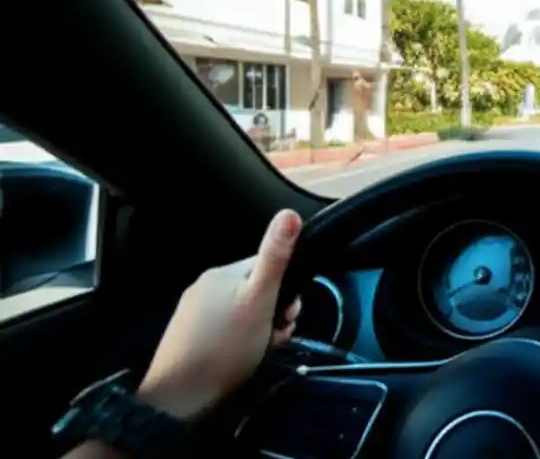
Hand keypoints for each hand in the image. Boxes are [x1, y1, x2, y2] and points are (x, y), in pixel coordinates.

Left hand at [137, 210, 302, 420]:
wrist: (180, 395)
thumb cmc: (227, 346)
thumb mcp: (259, 301)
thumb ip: (275, 258)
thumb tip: (289, 213)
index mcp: (224, 273)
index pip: (267, 265)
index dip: (286, 289)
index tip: (289, 314)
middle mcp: (206, 286)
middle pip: (256, 290)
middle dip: (274, 312)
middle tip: (276, 336)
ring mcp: (195, 312)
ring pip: (243, 311)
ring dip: (260, 328)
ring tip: (260, 350)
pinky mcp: (189, 336)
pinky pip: (226, 328)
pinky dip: (239, 340)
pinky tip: (240, 357)